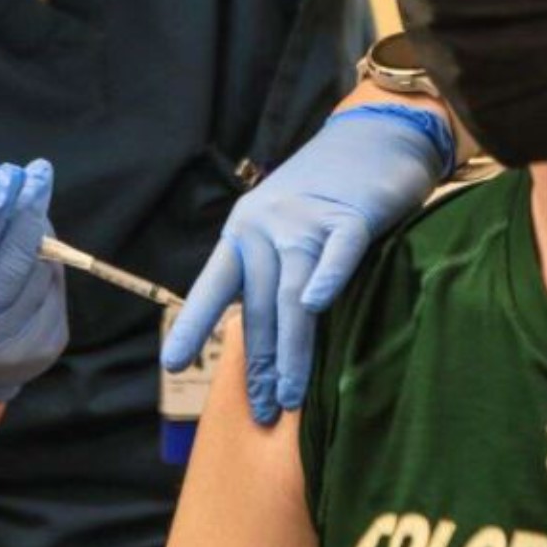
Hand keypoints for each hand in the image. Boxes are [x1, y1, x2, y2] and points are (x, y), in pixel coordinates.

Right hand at [0, 159, 68, 405]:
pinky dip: (47, 267)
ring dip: (40, 237)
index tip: (11, 173)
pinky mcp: (44, 350)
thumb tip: (1, 189)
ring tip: (25, 223)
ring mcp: (13, 348)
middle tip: (39, 172)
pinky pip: (56, 289)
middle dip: (29, 210)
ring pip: (42, 271)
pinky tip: (31, 266)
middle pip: (16, 260)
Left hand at [160, 105, 447, 423]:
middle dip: (257, 363)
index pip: (214, 285)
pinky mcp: (353, 216)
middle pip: (258, 305)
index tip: (171, 364)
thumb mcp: (286, 226)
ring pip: (293, 293)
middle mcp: (267, 225)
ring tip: (289, 397)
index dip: (194, 325)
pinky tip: (319, 305)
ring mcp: (309, 220)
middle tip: (260, 411)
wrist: (375, 135)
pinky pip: (338, 251)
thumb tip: (263, 338)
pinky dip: (328, 277)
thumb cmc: (329, 192)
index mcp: (245, 231)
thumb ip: (273, 272)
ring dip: (290, 348)